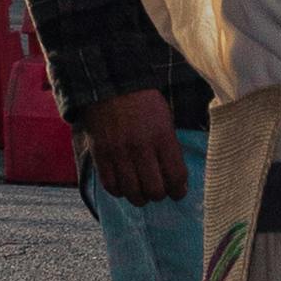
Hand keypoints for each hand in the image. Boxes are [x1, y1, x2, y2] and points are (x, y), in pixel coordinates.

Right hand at [81, 87, 188, 204]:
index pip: (176, 176)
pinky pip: (111, 186)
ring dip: (140, 196)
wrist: (109, 83)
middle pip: (155, 190)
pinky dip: (119, 191)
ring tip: (141, 191)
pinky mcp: (101, 155)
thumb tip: (177, 180)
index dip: (179, 190)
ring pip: (133, 193)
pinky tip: (124, 185)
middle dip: (159, 194)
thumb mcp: (165, 118)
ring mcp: (119, 152)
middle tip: (158, 190)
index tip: (177, 192)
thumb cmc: (143, 102)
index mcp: (162, 135)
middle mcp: (141, 147)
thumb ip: (170, 148)